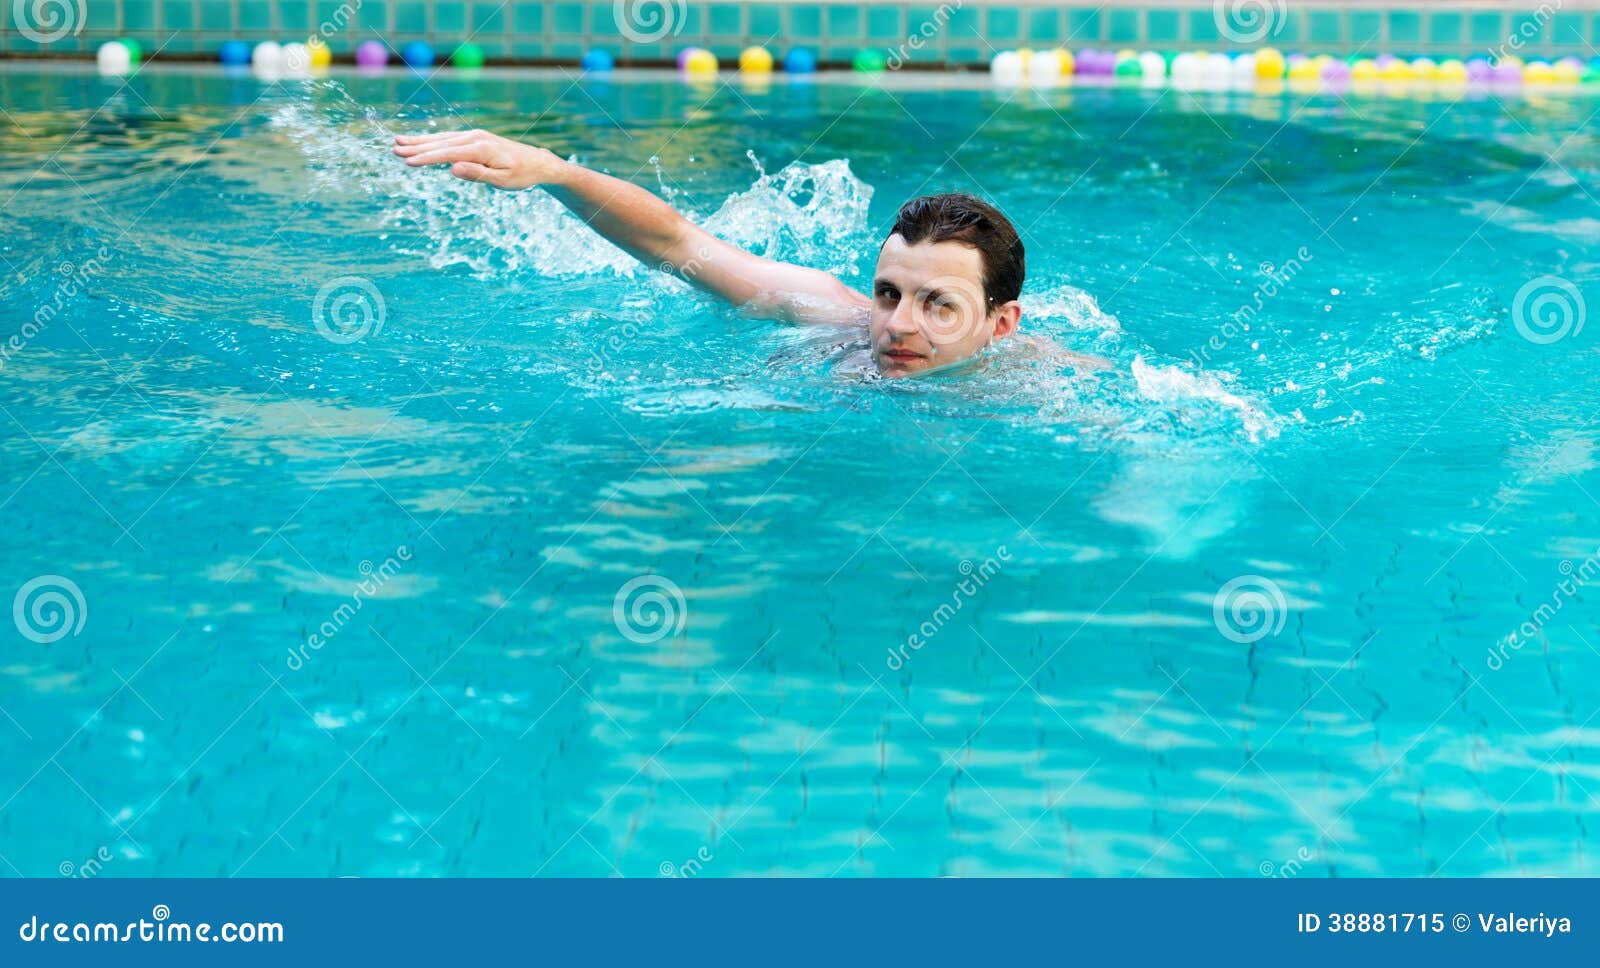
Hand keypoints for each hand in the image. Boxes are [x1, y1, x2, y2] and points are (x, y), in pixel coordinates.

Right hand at [392, 129, 566, 189]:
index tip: (407, 161)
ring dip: (420, 141)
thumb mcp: (502, 181)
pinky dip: (432, 140)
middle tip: (394, 149)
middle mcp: (475, 138)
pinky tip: (420, 142)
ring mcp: (474, 136)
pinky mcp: (475, 138)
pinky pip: (449, 139)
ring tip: (398, 142)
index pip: (448, 154)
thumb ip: (477, 174)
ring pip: (442, 139)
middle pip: (440, 143)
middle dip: (416, 146)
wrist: (536, 162)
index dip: (426, 158)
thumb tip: (452, 168)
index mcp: (481, 148)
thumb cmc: (521, 175)